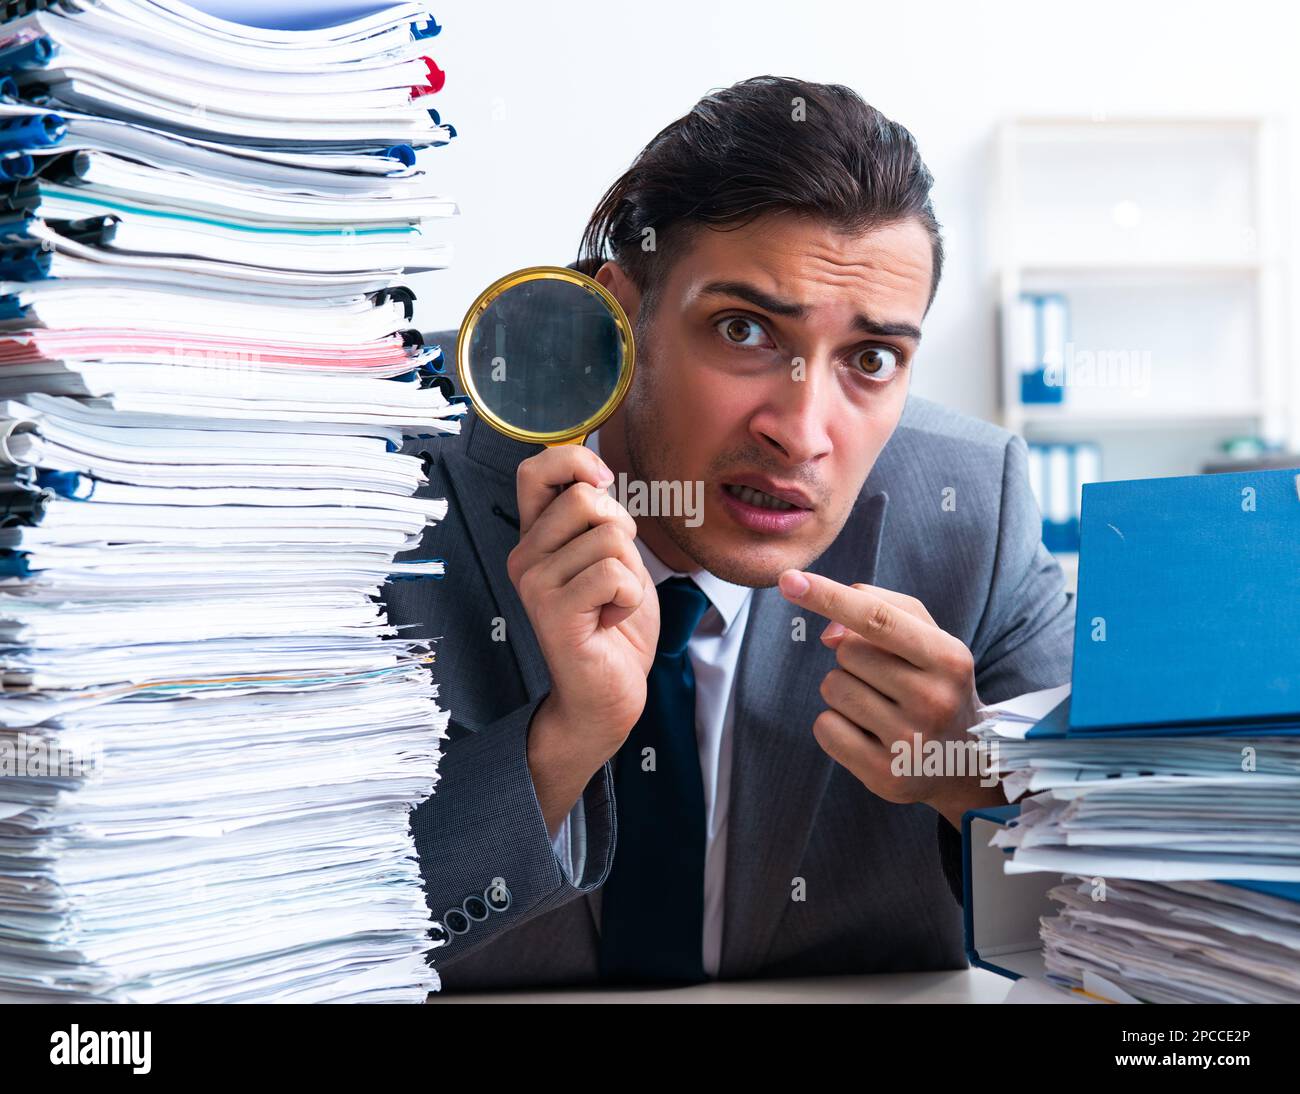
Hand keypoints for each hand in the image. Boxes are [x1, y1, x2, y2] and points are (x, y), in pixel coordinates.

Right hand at [507, 444, 658, 761]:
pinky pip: (614, 574)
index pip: (535, 469)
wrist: (605, 694)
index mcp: (536, 537)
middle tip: (615, 573)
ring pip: (609, 536)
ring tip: (611, 603)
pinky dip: (629, 597)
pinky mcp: (553, 611)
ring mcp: (534, 583)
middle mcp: (525, 555)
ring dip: (631, 573)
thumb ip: (599, 519)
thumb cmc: (612, 625)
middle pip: (586, 498)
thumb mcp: (610, 557)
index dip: (576, 461)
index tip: (605, 485)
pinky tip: (610, 620)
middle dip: (622, 529)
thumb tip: (599, 475)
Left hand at [777, 570, 1001, 827]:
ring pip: (833, 686)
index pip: (877, 619)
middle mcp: (933, 701)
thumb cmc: (935, 683)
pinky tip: (868, 733)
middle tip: (887, 679)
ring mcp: (909, 743)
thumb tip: (829, 631)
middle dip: (853, 656)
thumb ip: (880, 608)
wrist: (964, 760)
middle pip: (846, 651)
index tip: (789, 580)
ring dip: (844, 689)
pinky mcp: (884, 776)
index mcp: (949, 658)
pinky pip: (825, 727)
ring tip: (881, 706)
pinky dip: (835, 724)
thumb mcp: (927, 636)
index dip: (828, 596)